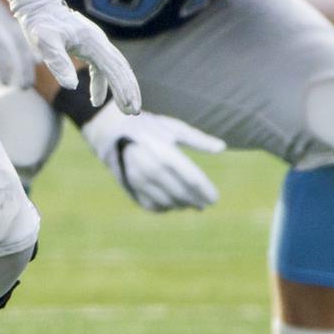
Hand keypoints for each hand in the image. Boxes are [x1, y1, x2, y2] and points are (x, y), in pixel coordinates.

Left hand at [0, 0, 32, 87]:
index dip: (3, 63)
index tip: (9, 82)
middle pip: (11, 42)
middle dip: (20, 65)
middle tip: (25, 87)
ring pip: (17, 37)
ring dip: (25, 58)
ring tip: (29, 79)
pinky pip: (17, 31)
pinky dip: (26, 46)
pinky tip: (35, 59)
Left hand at [11, 0, 140, 112]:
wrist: (38, 5)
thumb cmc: (40, 24)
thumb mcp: (45, 43)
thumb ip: (58, 62)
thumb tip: (72, 87)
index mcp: (93, 42)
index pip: (113, 69)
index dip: (122, 88)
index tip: (128, 106)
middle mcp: (99, 42)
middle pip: (122, 68)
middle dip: (130, 90)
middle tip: (134, 112)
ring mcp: (97, 43)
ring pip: (116, 67)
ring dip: (122, 87)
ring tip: (125, 109)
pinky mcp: (90, 46)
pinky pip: (103, 67)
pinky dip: (104, 83)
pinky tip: (96, 100)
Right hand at [81, 103, 222, 210]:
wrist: (112, 130)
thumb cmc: (149, 127)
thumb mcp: (174, 128)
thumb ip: (198, 140)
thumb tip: (222, 147)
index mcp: (165, 151)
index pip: (191, 178)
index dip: (205, 191)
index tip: (215, 199)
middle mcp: (151, 167)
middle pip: (181, 192)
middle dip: (195, 200)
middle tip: (205, 204)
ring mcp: (139, 179)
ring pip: (167, 201)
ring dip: (182, 205)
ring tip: (191, 204)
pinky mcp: (131, 186)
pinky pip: (152, 204)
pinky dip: (165, 207)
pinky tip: (174, 204)